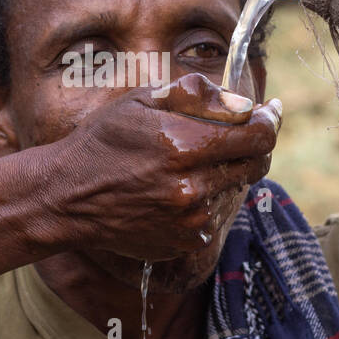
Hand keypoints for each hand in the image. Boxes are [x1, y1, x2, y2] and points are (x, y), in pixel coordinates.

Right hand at [44, 73, 280, 259]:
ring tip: (186, 162)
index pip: (258, 136)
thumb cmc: (103, 141)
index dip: (271, 120)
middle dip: (253, 145)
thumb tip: (244, 105)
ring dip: (222, 173)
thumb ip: (197, 97)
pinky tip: (172, 189)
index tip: (270, 111)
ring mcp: (190, 219)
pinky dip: (202, 200)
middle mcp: (192, 185)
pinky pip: (211, 216)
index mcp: (184, 144)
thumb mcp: (142, 100)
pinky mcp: (183, 241)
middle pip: (255, 165)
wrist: (67, 197)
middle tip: (240, 133)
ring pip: (232, 189)